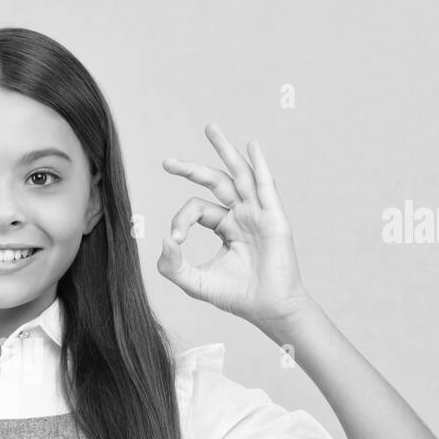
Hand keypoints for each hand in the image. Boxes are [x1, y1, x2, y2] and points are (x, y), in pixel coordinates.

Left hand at [158, 123, 310, 330]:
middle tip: (167, 162)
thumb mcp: (194, 281)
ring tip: (210, 129)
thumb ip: (173, 265)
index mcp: (224, 226)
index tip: (176, 239)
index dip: (181, 219)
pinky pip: (265, 186)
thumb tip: (164, 238)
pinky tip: (252, 145)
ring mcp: (258, 214)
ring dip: (225, 151)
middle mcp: (241, 215)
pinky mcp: (274, 218)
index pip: (197, 208)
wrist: (268, 309)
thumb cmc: (236, 296)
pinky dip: (259, 164)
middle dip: (191, 169)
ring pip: (240, 175)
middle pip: (216, 181)